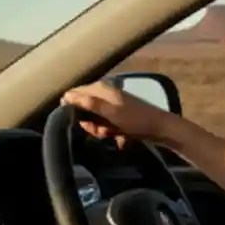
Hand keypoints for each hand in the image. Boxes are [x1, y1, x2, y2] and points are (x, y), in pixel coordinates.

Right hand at [61, 81, 177, 144]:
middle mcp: (103, 94)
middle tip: (99, 130)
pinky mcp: (115, 116)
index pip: (74, 94)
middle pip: (82, 109)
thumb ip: (88, 103)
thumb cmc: (135, 119)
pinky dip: (107, 131)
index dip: (72, 109)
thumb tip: (66, 96)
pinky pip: (102, 124)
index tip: (78, 121)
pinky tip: (117, 136)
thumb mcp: (110, 112)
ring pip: (92, 120)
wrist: (159, 128)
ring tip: (110, 133)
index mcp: (100, 88)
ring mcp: (110, 105)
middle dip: (88, 123)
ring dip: (98, 129)